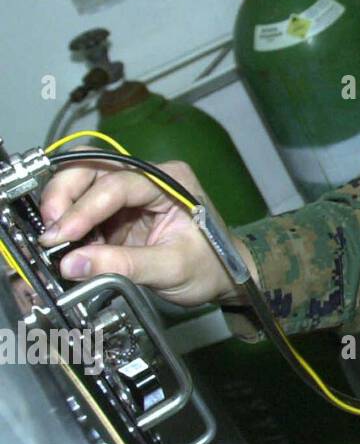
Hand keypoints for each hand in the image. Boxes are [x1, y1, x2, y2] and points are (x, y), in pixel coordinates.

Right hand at [36, 159, 256, 307]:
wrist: (226, 276)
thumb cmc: (212, 265)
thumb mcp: (171, 268)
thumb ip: (122, 264)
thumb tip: (71, 264)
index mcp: (170, 180)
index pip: (117, 183)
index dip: (84, 207)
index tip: (60, 234)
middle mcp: (149, 178)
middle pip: (92, 167)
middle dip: (64, 194)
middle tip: (50, 229)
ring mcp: (132, 193)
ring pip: (82, 182)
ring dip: (63, 208)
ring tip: (57, 240)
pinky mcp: (119, 212)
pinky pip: (84, 209)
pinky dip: (71, 224)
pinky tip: (70, 245)